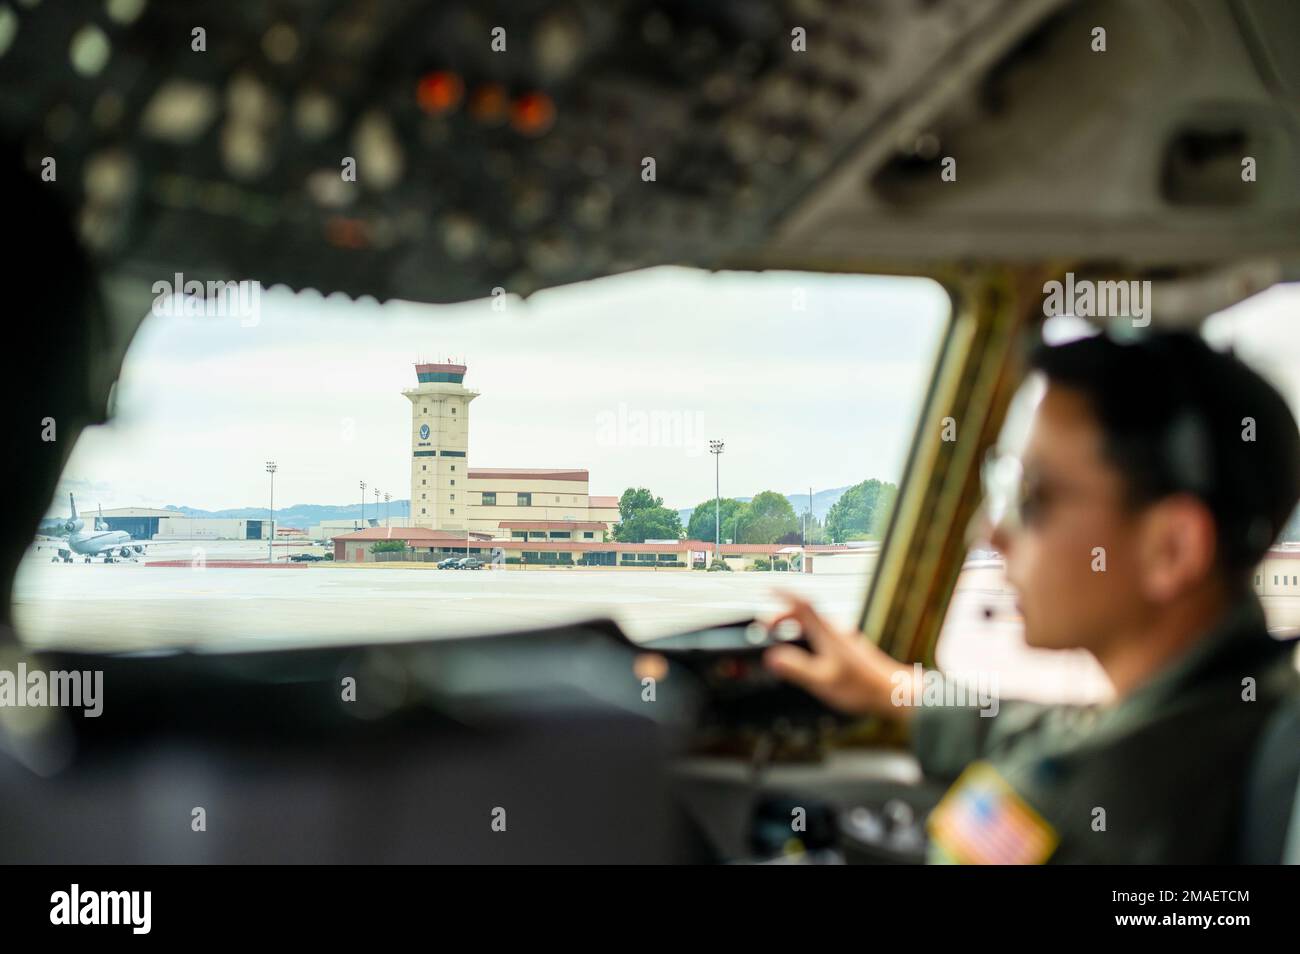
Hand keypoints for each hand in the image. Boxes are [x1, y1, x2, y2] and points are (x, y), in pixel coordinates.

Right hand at [762, 591, 919, 720]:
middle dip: (782, 615)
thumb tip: (772, 658)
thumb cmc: (861, 687)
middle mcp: (835, 630)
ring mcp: (843, 638)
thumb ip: (796, 668)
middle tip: (766, 627)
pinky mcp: (849, 647)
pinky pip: (822, 632)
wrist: (893, 691)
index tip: (767, 589)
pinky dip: (807, 633)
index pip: (801, 605)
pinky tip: (807, 649)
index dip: (782, 594)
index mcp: (826, 633)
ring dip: (795, 624)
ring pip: (814, 623)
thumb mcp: (822, 680)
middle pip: (805, 613)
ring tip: (781, 635)